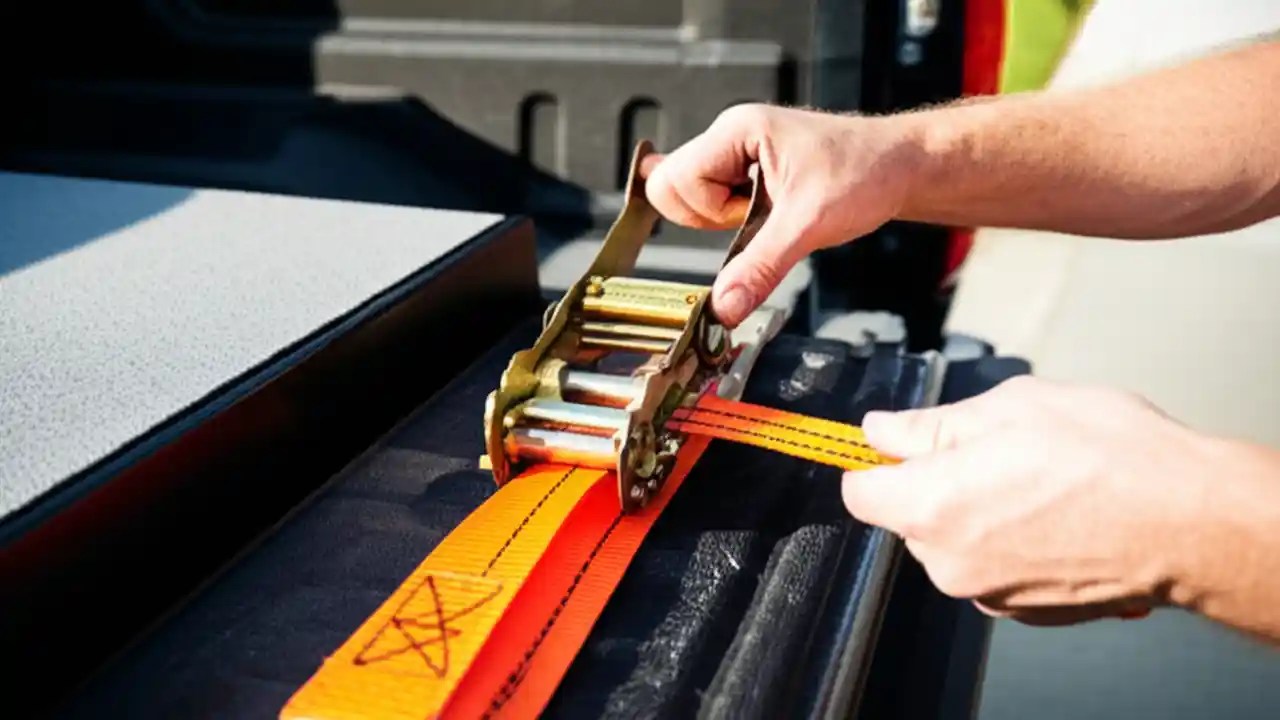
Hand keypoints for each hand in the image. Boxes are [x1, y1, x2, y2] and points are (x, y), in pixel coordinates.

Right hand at [640, 104, 923, 326]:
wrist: (903, 168)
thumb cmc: (865, 172)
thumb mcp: (809, 225)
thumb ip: (760, 267)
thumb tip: (723, 308)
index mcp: (736, 130)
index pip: (674, 179)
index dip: (708, 209)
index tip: (750, 214)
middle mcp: (730, 138)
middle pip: (672, 188)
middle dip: (708, 217)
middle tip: (756, 215)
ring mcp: (737, 156)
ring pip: (691, 200)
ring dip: (726, 221)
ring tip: (772, 211)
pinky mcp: (748, 175)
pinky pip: (714, 204)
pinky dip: (735, 221)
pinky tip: (767, 215)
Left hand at [841, 376, 1220, 625]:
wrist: (1189, 520)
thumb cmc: (1107, 456)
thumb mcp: (1007, 408)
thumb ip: (931, 425)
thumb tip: (881, 430)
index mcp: (930, 506)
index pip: (859, 491)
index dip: (876, 463)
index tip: (898, 445)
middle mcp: (948, 562)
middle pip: (909, 517)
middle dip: (937, 483)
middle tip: (995, 450)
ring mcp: (988, 592)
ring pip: (955, 541)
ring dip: (978, 512)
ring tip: (1038, 480)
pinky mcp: (1026, 610)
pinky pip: (995, 566)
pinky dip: (1013, 542)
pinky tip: (1058, 514)